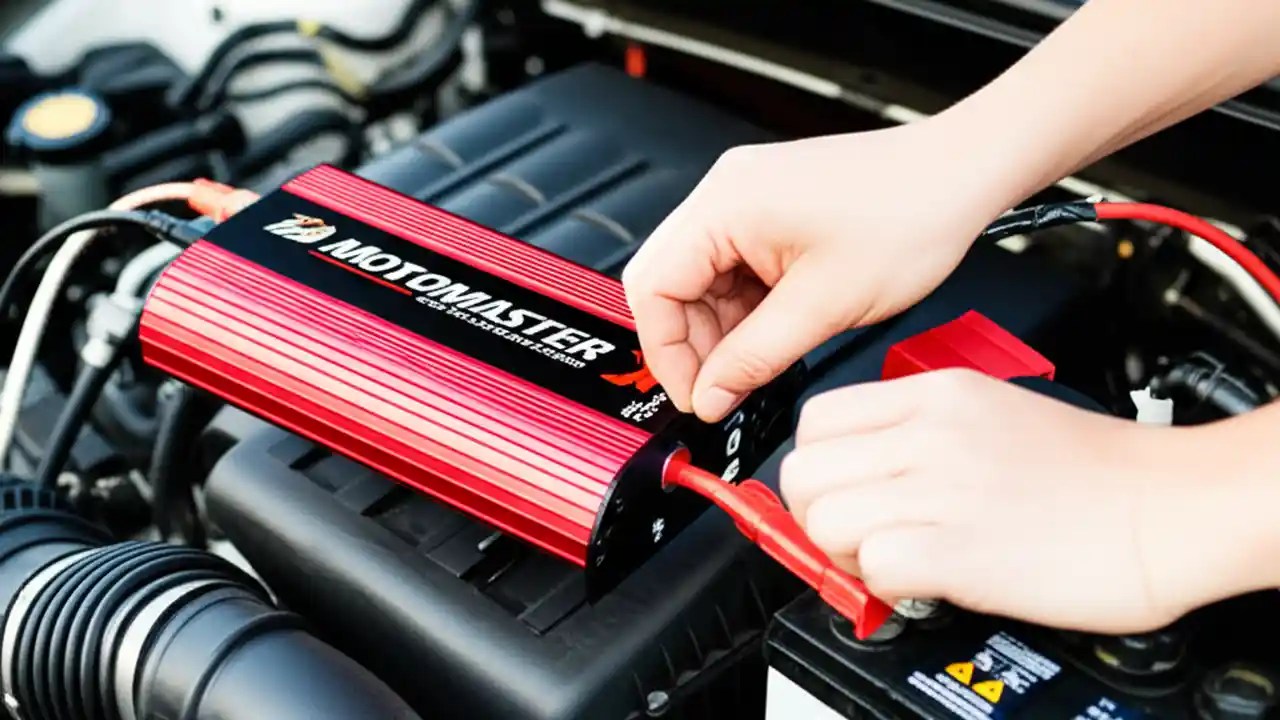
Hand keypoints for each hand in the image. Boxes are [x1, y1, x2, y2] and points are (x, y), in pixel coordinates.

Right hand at [622, 119, 1018, 421]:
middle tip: (724, 389)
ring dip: (721, 330)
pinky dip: (745, 310)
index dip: (666, 352)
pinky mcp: (767, 209)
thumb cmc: (909, 215)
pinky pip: (732, 268)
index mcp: (725, 205)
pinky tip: (774, 335)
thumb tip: (710, 396)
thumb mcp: (823, 307)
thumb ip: (754, 358)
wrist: (961, 174)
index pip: (652, 287)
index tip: (695, 395)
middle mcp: (725, 193)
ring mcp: (745, 198)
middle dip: (691, 344)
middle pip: (669, 283)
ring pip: (700, 281)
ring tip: (758, 364)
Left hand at [780, 369, 1261, 633]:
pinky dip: (886, 584)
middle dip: (817, 514)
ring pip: (822, 519)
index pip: (816, 420)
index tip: (839, 491)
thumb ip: (918, 433)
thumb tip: (863, 473)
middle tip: (859, 534)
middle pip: (803, 472)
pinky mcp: (956, 548)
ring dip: (846, 553)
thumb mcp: (990, 414)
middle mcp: (927, 434)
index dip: (817, 465)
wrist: (1168, 506)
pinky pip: (871, 565)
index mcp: (933, 395)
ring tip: (895, 558)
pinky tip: (925, 579)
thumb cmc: (1094, 471)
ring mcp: (939, 488)